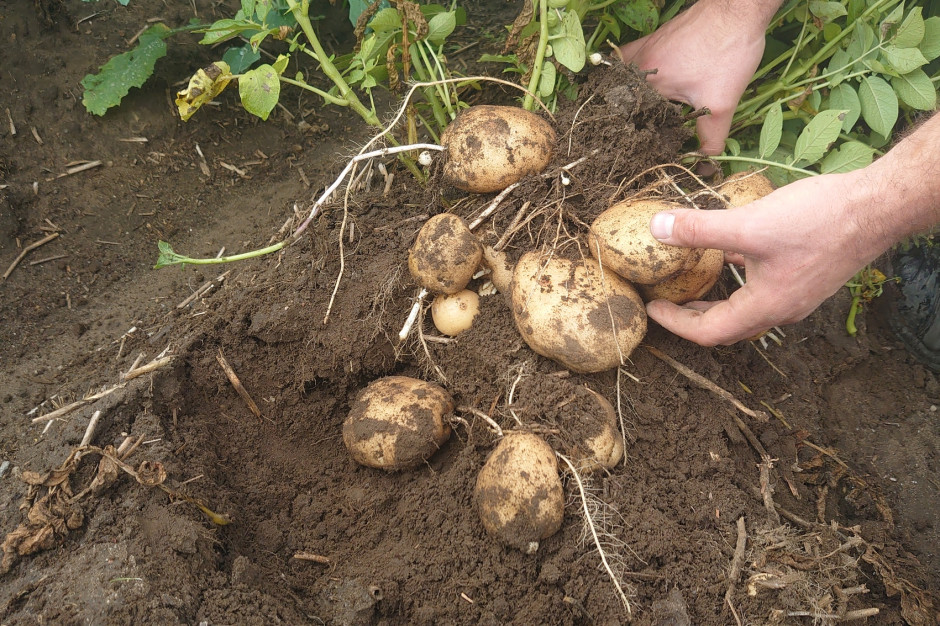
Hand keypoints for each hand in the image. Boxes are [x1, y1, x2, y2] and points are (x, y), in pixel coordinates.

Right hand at [618, 1, 777, 154]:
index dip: (640, 142)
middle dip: (630, 124)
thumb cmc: (728, 53)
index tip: (646, 155)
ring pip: (623, 83)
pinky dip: (631, 77)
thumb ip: (710, 140)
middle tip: (639, 143)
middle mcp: (636, 67)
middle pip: (622, 103)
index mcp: (647, 86)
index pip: (632, 124)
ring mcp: (641, 50)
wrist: (737, 9)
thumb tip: (704, 167)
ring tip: (638, 121)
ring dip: (627, 101)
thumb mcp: (722, 104)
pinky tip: (641, 87)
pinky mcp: (651, 39)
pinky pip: (630, 62)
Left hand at [645, 171, 881, 344]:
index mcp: (766, 307)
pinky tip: (731, 258)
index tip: (652, 307)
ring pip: (746, 310)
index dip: (675, 323)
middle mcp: (782, 310)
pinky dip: (740, 284)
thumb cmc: (819, 219)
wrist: (878, 206)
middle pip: (727, 328)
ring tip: (692, 286)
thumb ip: (700, 229)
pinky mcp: (807, 278)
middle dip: (692, 318)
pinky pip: (763, 291)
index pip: (709, 332)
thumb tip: (656, 229)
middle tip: (666, 302)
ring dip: (717, 303)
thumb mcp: (749, 223)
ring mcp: (797, 296)